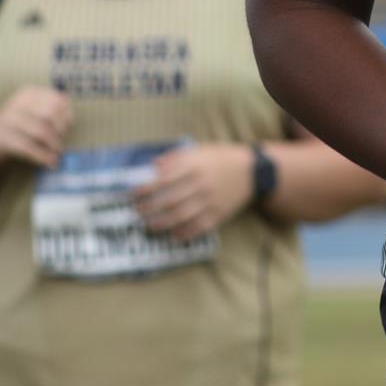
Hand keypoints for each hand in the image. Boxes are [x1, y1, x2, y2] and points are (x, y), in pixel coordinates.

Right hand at [0, 86, 69, 169]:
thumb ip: (49, 112)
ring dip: (54, 146)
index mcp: (29, 94)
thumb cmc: (10, 130)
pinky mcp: (2, 137)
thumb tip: (71, 115)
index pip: (58, 100)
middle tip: (60, 146)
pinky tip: (50, 164)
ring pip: (42, 130)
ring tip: (57, 156)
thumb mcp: (30, 115)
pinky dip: (42, 156)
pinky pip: (28, 146)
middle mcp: (20, 103)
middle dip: (61, 131)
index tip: (67, 129)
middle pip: (52, 114)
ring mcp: (9, 119)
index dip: (67, 115)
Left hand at [132, 145, 254, 240]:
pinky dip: (184, 233)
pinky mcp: (219, 214)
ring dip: (162, 223)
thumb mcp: (200, 150)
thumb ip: (176, 157)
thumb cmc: (222, 158)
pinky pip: (198, 227)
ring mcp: (211, 201)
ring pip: (181, 217)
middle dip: (150, 208)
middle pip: (169, 200)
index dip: (146, 188)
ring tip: (150, 226)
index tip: (133, 194)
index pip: (164, 179)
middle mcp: (201, 184)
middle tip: (138, 212)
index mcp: (195, 166)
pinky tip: (173, 235)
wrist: (252, 171)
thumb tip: (153, 166)